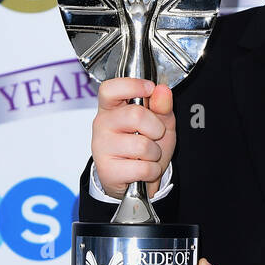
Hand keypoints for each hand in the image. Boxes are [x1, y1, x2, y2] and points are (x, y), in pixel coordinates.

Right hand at [92, 77, 175, 198]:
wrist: (138, 179)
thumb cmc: (145, 145)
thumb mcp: (158, 123)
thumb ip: (162, 106)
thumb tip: (162, 90)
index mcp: (111, 107)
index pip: (110, 89)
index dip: (131, 85)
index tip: (149, 88)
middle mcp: (102, 124)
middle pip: (135, 115)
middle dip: (156, 128)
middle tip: (154, 135)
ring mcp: (101, 147)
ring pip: (142, 145)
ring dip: (154, 153)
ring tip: (146, 155)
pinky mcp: (107, 170)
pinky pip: (143, 168)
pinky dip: (152, 170)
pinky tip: (142, 169)